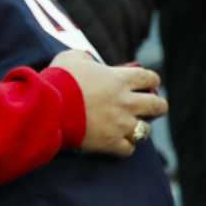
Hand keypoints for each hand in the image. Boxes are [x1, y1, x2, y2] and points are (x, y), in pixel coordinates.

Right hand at [50, 50, 166, 157]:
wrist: (47, 106)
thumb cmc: (58, 79)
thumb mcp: (71, 57)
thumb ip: (87, 58)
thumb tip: (90, 61)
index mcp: (120, 79)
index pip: (151, 78)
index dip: (151, 81)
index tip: (145, 84)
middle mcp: (126, 102)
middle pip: (158, 106)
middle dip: (156, 106)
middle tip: (148, 107)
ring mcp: (120, 124)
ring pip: (146, 130)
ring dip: (139, 127)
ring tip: (128, 126)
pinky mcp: (111, 142)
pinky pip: (129, 148)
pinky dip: (124, 145)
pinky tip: (116, 141)